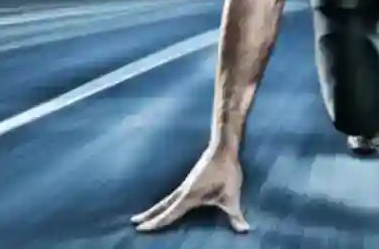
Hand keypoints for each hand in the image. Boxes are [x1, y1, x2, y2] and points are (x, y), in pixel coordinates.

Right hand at [131, 145, 249, 233]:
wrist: (223, 147)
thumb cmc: (226, 171)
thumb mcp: (232, 195)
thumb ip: (235, 215)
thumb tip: (245, 230)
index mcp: (189, 196)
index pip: (169, 214)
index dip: (156, 223)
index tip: (141, 229)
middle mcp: (183, 191)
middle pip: (162, 206)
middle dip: (149, 216)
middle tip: (134, 223)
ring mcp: (185, 184)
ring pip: (166, 199)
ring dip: (155, 208)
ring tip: (144, 215)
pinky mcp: (190, 180)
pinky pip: (173, 194)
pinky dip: (165, 201)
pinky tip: (168, 203)